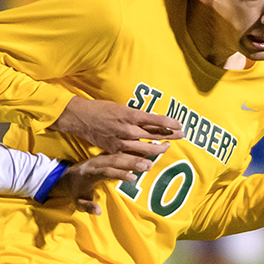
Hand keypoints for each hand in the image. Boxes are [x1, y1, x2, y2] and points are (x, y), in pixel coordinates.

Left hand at [41, 152, 157, 214]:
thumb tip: (98, 211)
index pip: (106, 172)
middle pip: (116, 160)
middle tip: (148, 165)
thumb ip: (87, 206)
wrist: (69, 176)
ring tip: (153, 154)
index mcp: (90, 173)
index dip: (119, 174)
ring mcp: (103, 156)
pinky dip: (135, 149)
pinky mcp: (108, 154)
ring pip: (121, 153)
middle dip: (133, 162)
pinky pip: (123, 150)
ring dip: (137, 154)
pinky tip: (149, 147)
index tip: (133, 177)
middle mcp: (97, 162)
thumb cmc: (76, 191)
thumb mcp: (78, 202)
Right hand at [50, 98, 182, 157]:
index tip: (180, 125)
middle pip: (155, 135)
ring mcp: (123, 141)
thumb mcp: (123, 108)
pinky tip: (150, 155)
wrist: (82, 117)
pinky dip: (143, 155)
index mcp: (132, 115)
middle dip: (170, 136)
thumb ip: (137, 116)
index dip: (170, 123)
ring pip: (147, 148)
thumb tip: (152, 121)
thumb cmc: (103, 109)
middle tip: (180, 135)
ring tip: (167, 147)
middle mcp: (129, 129)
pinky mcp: (115, 149)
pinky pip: (133, 155)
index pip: (157, 120)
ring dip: (159, 148)